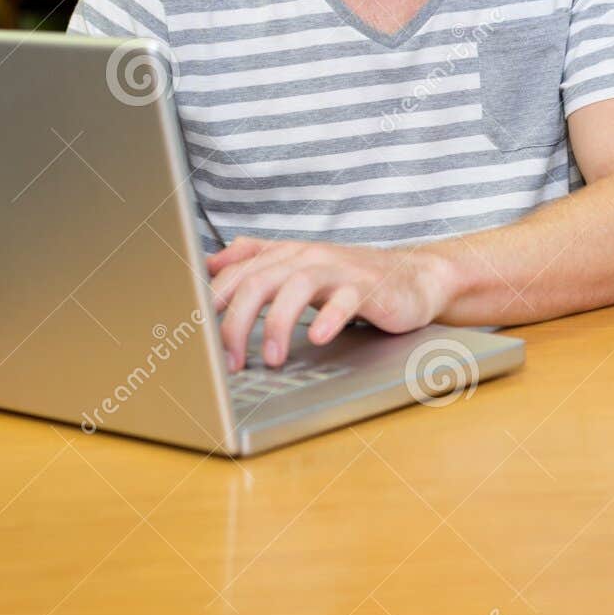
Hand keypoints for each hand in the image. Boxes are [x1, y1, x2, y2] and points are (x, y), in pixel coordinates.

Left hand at [206, 235, 451, 370]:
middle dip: (237, 322)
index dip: (214, 302)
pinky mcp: (369, 288)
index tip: (199, 335)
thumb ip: (257, 259)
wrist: (414, 277)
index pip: (239, 272)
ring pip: (297, 286)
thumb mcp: (300, 265)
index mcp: (287, 255)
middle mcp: (309, 257)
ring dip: (277, 324)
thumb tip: (211, 261)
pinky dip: (329, 318)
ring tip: (271, 359)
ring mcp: (340, 270)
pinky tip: (317, 338)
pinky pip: (346, 300)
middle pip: (260, 280)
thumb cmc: (352, 278)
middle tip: (229, 360)